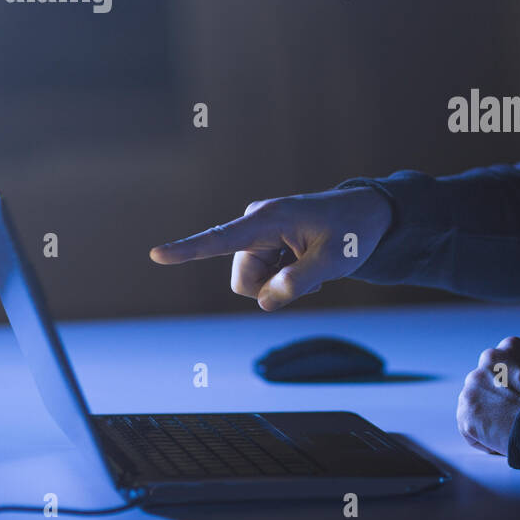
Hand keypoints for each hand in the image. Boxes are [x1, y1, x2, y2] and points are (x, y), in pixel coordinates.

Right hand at [149, 187, 392, 309]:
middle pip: (244, 282)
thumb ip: (298, 283)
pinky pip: (261, 279)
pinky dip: (283, 280)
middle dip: (273, 290)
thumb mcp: (333, 261)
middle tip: (311, 273)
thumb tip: (266, 302)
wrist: (364, 216)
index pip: (221, 239)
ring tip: (309, 265)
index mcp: (268, 220)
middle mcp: (255, 225)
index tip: (155, 255)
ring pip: (252, 285)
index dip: (187, 250)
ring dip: (280, 285)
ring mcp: (257, 236)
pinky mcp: (262, 245)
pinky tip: (304, 264)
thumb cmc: (351, 232)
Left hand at [457, 336, 519, 454]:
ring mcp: (474, 384)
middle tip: (516, 419)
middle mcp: (489, 358)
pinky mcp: (466, 412)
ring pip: (475, 408)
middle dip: (496, 402)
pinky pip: (470, 432)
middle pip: (484, 385)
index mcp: (511, 347)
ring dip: (489, 421)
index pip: (500, 368)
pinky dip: (485, 442)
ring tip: (514, 430)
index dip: (511, 390)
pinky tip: (505, 440)